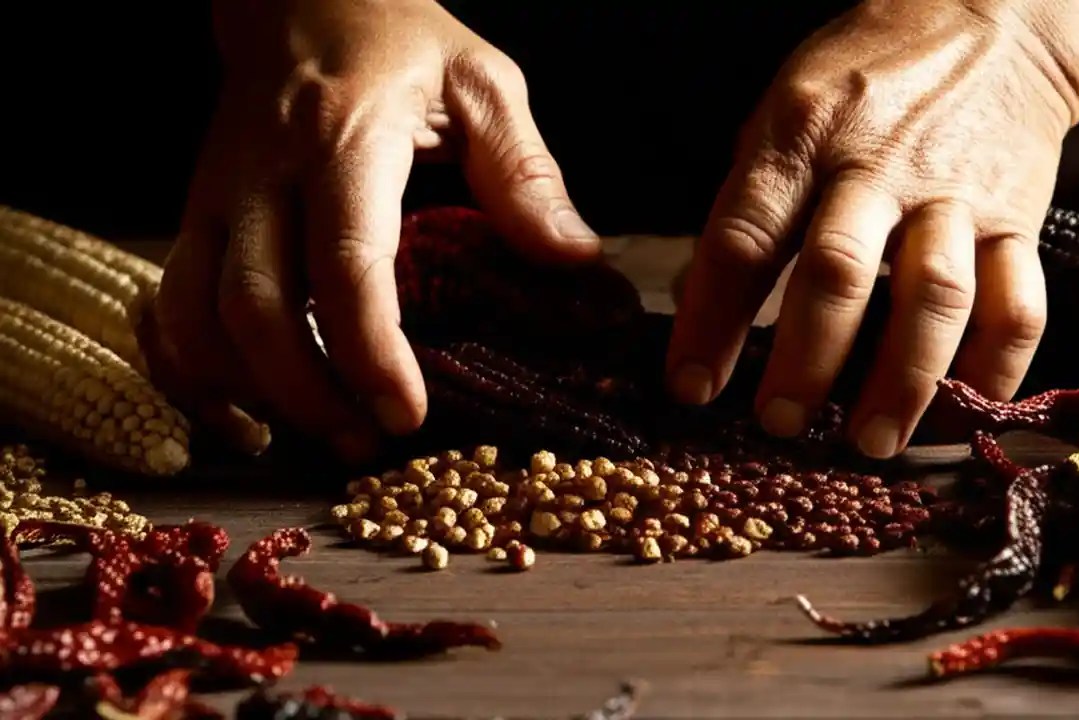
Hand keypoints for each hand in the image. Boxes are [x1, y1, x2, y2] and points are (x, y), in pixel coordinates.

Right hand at [152, 0, 598, 460]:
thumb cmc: (401, 43)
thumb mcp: (482, 86)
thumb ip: (525, 174)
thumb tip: (575, 260)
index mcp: (343, 141)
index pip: (345, 263)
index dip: (370, 351)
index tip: (406, 414)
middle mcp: (262, 175)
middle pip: (254, 308)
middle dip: (306, 393)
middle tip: (366, 442)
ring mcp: (215, 197)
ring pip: (194, 316)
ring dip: (246, 393)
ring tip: (316, 434)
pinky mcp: (194, 215)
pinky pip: (165, 306)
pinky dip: (190, 369)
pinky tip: (239, 411)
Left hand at [666, 0, 1078, 458]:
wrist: (996, 21)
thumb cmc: (866, 76)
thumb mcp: (782, 110)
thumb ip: (748, 202)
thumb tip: (696, 300)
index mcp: (802, 135)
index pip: (744, 238)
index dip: (711, 321)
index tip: (690, 389)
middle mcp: (877, 165)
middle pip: (838, 274)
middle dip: (804, 361)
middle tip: (777, 425)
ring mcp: (954, 195)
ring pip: (932, 298)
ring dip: (901, 382)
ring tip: (869, 442)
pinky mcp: (1018, 220)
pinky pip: (1018, 307)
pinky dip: (992, 373)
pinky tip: (959, 416)